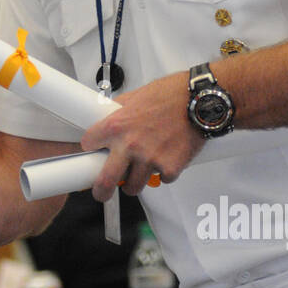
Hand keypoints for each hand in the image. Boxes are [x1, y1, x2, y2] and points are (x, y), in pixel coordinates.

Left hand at [79, 73, 204, 200]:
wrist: (199, 100)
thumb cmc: (170, 95)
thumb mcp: (135, 97)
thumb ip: (118, 112)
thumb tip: (106, 118)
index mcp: (116, 126)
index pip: (88, 143)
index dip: (90, 148)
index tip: (93, 151)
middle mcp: (130, 145)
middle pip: (105, 181)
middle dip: (101, 191)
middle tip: (101, 192)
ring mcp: (149, 159)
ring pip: (133, 186)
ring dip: (135, 182)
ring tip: (140, 171)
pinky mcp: (170, 168)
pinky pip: (161, 180)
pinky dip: (163, 173)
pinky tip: (166, 158)